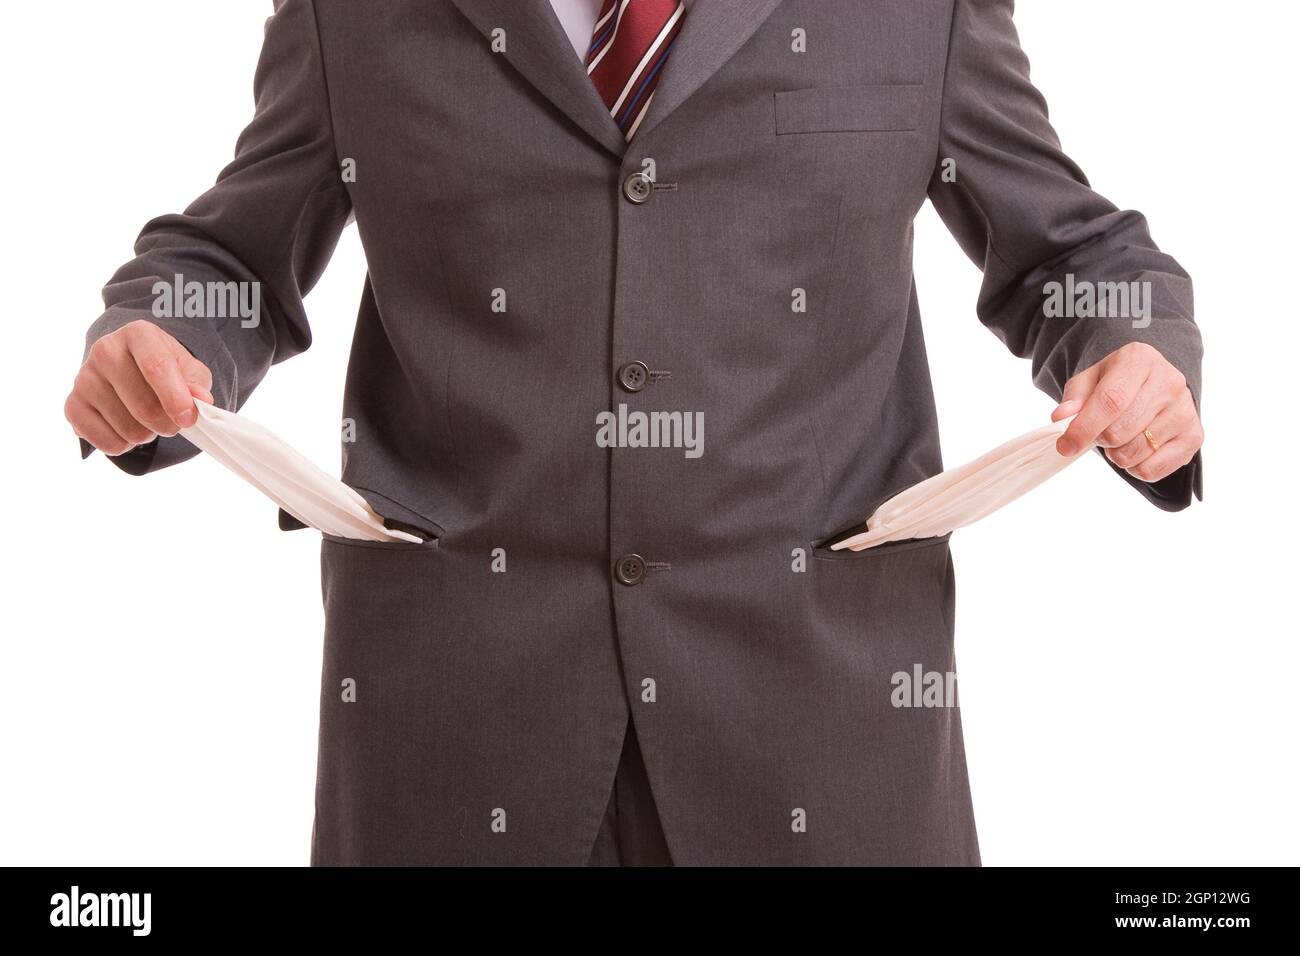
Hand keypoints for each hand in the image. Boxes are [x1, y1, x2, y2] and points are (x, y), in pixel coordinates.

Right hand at [65, 320, 213, 455]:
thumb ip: (197, 384)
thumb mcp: (189, 370)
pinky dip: (125, 446)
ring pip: (128, 429)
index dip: (175, 398)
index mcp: (138, 335)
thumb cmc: (166, 370)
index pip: (156, 367)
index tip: (188, 419)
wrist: (130, 371)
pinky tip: (126, 428)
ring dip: (148, 435)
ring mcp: (83, 378)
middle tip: (172, 421)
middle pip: (144, 406)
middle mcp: (105, 350)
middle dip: (167, 425)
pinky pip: (107, 443)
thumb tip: (200, 400)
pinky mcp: (72, 405)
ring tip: (148, 420)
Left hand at [1052, 342, 1202, 482]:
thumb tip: (1061, 417)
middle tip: (1099, 433)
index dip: (1084, 428)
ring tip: (1120, 438)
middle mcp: (1169, 383)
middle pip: (1121, 430)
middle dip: (1100, 440)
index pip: (1110, 401)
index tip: (1066, 445)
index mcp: (1139, 361)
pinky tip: (1136, 450)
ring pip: (1135, 453)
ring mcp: (1185, 411)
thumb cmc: (1117, 383)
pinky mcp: (1194, 437)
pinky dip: (1135, 468)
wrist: (1156, 384)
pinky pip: (1152, 470)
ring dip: (1116, 454)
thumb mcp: (1091, 380)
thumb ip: (1074, 398)